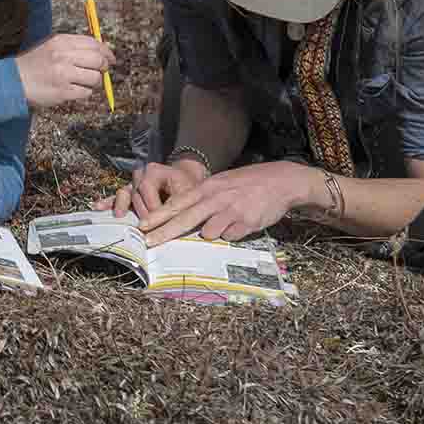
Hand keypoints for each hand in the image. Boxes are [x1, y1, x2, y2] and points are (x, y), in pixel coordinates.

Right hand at [15, 32, 114, 109]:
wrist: (13, 80)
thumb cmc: (35, 64)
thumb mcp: (52, 46)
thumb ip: (75, 47)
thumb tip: (103, 51)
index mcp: (61, 42)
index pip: (94, 43)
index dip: (107, 52)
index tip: (111, 59)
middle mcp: (63, 56)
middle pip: (98, 60)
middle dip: (104, 67)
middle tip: (102, 72)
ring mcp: (63, 74)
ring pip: (95, 78)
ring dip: (94, 82)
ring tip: (83, 82)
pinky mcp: (63, 92)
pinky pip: (86, 93)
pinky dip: (84, 93)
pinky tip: (73, 90)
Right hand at [93, 158, 207, 220]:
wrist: (185, 176)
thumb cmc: (187, 184)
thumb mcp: (186, 192)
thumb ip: (177, 206)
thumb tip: (170, 223)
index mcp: (153, 171)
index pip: (147, 190)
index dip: (152, 207)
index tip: (159, 222)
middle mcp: (140, 174)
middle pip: (134, 195)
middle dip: (140, 212)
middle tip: (146, 228)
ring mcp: (134, 183)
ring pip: (124, 194)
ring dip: (121, 206)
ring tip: (119, 216)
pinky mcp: (130, 191)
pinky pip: (117, 196)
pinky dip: (108, 202)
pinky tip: (97, 207)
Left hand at [135, 161, 314, 246]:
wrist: (281, 181)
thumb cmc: (247, 183)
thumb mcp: (221, 184)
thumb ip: (204, 198)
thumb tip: (184, 215)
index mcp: (207, 188)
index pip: (177, 203)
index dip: (158, 216)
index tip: (142, 226)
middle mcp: (216, 198)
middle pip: (185, 218)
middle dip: (164, 232)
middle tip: (147, 243)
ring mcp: (231, 210)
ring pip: (209, 231)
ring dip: (209, 234)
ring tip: (224, 223)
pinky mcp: (247, 222)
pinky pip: (231, 236)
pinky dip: (232, 234)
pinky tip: (241, 224)